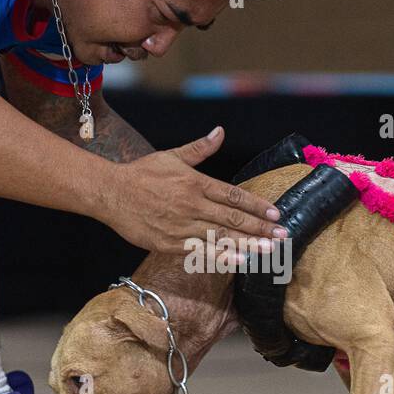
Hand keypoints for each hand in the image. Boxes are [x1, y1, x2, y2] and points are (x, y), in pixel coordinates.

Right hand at [101, 126, 286, 258]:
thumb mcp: (172, 156)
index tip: (275, 214)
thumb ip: (200, 148)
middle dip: (260, 228)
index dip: (257, 206)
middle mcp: (192, 205)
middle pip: (232, 220)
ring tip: (269, 250)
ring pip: (220, 238)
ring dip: (247, 245)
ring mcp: (181, 226)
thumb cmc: (142, 174)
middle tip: (282, 236)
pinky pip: (200, 252)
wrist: (111, 193)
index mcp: (195, 183)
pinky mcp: (169, 244)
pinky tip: (239, 261)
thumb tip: (220, 131)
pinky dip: (220, 257)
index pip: (234, 196)